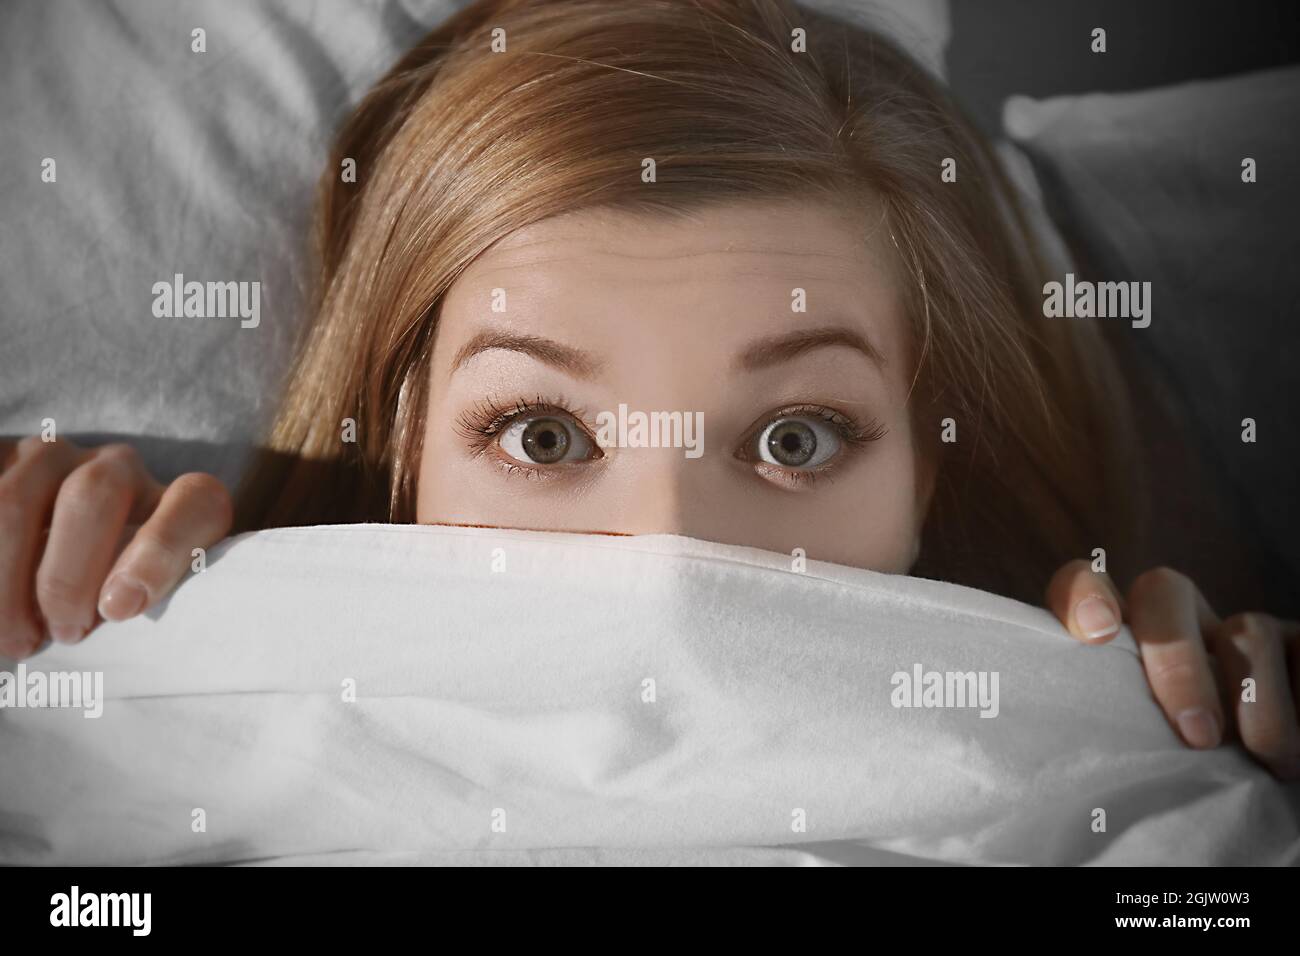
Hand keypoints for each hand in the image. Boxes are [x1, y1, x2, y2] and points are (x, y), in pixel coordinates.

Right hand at [0, 437, 231, 658]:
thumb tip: (125, 625)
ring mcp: (53, 458)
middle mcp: (118, 469)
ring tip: (17, 640)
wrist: (56, 554)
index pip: (196, 501)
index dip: (163, 548)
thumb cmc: (109, 598)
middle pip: (93, 495)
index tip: (121, 609)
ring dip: (7, 583)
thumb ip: (149, 605)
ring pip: (16, 502)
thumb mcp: (142, 602)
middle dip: (68, 575)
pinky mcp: (2, 463)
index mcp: (174, 499)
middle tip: (65, 634)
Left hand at [1046, 560, 1299, 779]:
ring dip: (1260, 705)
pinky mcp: (1297, 644)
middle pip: (1163, 591)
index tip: (1094, 634)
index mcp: (1122, 645)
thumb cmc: (1184, 779)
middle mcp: (1176, 625)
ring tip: (1271, 762)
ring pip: (1245, 630)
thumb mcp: (1143, 756)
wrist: (1266, 774)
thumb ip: (1114, 735)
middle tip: (1198, 735)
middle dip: (1178, 662)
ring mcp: (1239, 631)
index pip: (1083, 585)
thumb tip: (1085, 769)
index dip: (1083, 594)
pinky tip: (1296, 749)